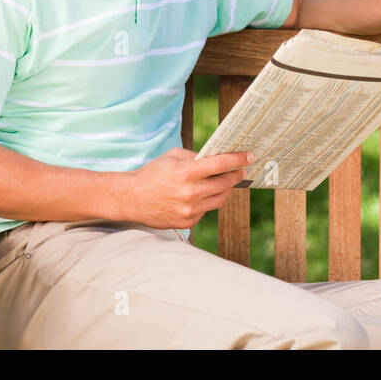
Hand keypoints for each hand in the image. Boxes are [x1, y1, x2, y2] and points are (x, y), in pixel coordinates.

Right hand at [120, 148, 252, 229]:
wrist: (131, 199)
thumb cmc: (152, 174)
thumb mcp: (173, 157)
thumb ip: (196, 157)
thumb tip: (218, 158)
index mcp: (186, 173)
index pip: (220, 164)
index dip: (238, 160)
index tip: (249, 156)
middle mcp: (190, 193)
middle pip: (224, 184)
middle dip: (235, 175)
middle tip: (241, 170)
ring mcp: (189, 210)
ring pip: (220, 199)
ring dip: (225, 189)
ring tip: (226, 182)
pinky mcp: (187, 223)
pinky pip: (206, 210)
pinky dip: (208, 202)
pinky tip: (203, 195)